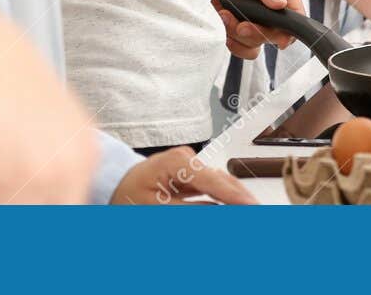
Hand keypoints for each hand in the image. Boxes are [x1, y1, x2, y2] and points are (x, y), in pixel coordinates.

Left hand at [111, 146, 255, 204]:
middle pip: (223, 181)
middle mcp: (188, 158)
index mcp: (178, 162)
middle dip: (241, 199)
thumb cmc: (127, 193)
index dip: (237, 197)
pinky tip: (236, 208)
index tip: (253, 208)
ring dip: (236, 200)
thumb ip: (190, 212)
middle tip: (257, 213)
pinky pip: (214, 188)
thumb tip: (220, 213)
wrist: (113, 184)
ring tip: (251, 211)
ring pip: (222, 184)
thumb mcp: (155, 209)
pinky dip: (225, 200)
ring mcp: (191, 164)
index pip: (215, 181)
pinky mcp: (191, 174)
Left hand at [215, 0, 302, 58]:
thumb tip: (281, 4)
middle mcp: (272, 10)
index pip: (296, 15)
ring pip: (259, 43)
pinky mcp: (241, 33)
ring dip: (239, 35)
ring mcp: (257, 23)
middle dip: (257, 32)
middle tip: (241, 25)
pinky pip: (246, 50)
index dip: (291, 29)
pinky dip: (234, 44)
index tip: (281, 38)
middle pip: (278, 35)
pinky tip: (223, 28)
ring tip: (224, 16)